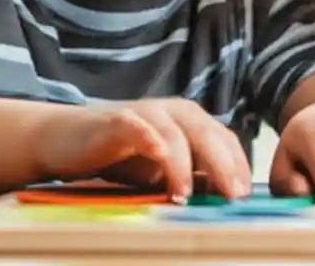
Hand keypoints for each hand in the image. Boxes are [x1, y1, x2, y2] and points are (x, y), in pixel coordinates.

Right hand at [31, 98, 251, 199]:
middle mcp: (175, 112)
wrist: (68, 139)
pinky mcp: (117, 119)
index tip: (246, 197)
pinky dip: (148, 136)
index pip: (226, 141)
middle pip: (208, 135)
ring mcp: (147, 113)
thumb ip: (193, 177)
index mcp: (193, 123)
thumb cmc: (122, 157)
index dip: (239, 167)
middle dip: (224, 166)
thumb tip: (226, 201)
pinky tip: (157, 153)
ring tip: (184, 194)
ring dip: (183, 164)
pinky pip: (136, 125)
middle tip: (232, 197)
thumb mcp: (165, 172)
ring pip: (175, 133)